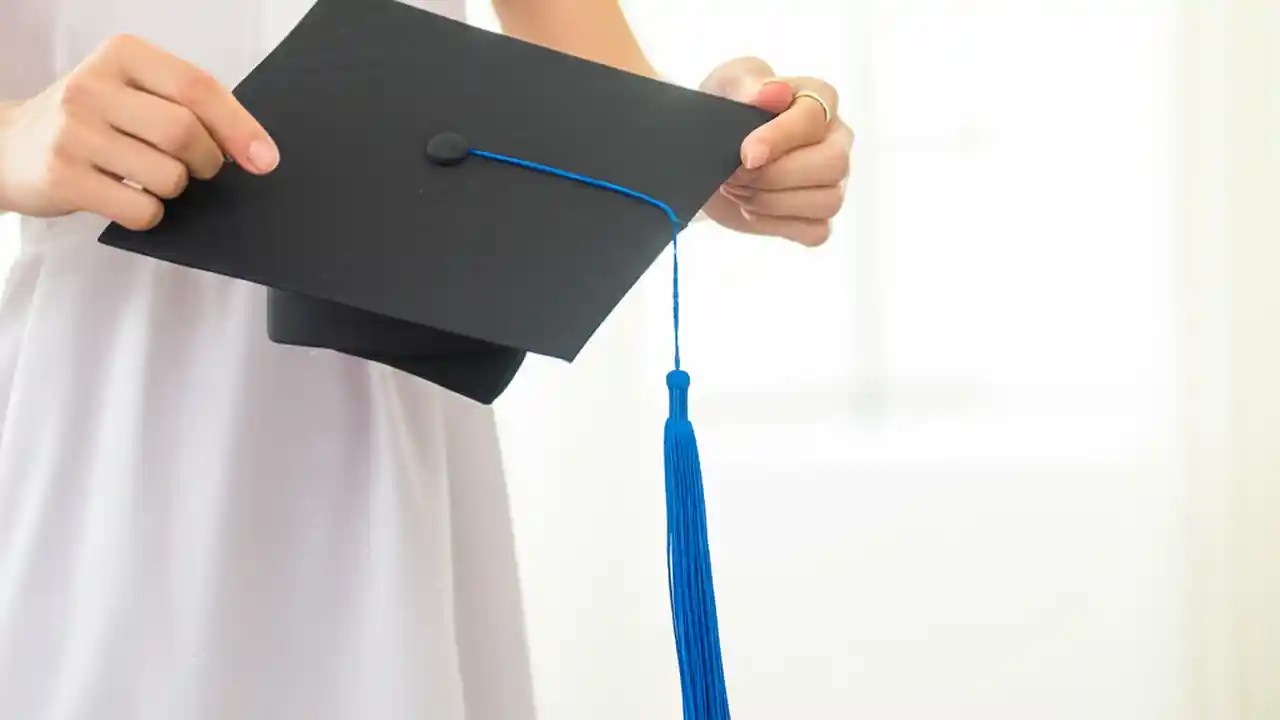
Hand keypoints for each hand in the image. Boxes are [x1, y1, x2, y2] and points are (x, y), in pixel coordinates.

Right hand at [0, 34, 276, 229]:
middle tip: (199, 170)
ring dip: (176, 190)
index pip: (197, 87)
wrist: (10, 146)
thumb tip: (255, 152)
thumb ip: (187, 106)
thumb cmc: (93, 121)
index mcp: (122, 54)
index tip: (265, 160)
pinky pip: (141, 210)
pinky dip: (151, 214)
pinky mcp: (63, 176)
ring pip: (167, 176)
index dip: (239, 127)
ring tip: (150, 179)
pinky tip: (129, 199)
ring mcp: (73, 131)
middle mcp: (92, 86)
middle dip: (207, 163)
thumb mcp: (133, 91)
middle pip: (184, 133)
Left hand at [700, 57, 852, 245]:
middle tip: (736, 174)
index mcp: (820, 100)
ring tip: (739, 189)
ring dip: (772, 201)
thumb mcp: (728, 83)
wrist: (709, 151)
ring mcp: (833, 181)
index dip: (779, 139)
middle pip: (833, 165)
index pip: (814, 120)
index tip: (746, 154)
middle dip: (775, 176)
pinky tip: (752, 209)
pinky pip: (815, 232)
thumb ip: (749, 82)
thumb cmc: (728, 109)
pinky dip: (778, 225)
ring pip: (827, 201)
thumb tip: (775, 92)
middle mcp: (836, 140)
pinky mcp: (818, 216)